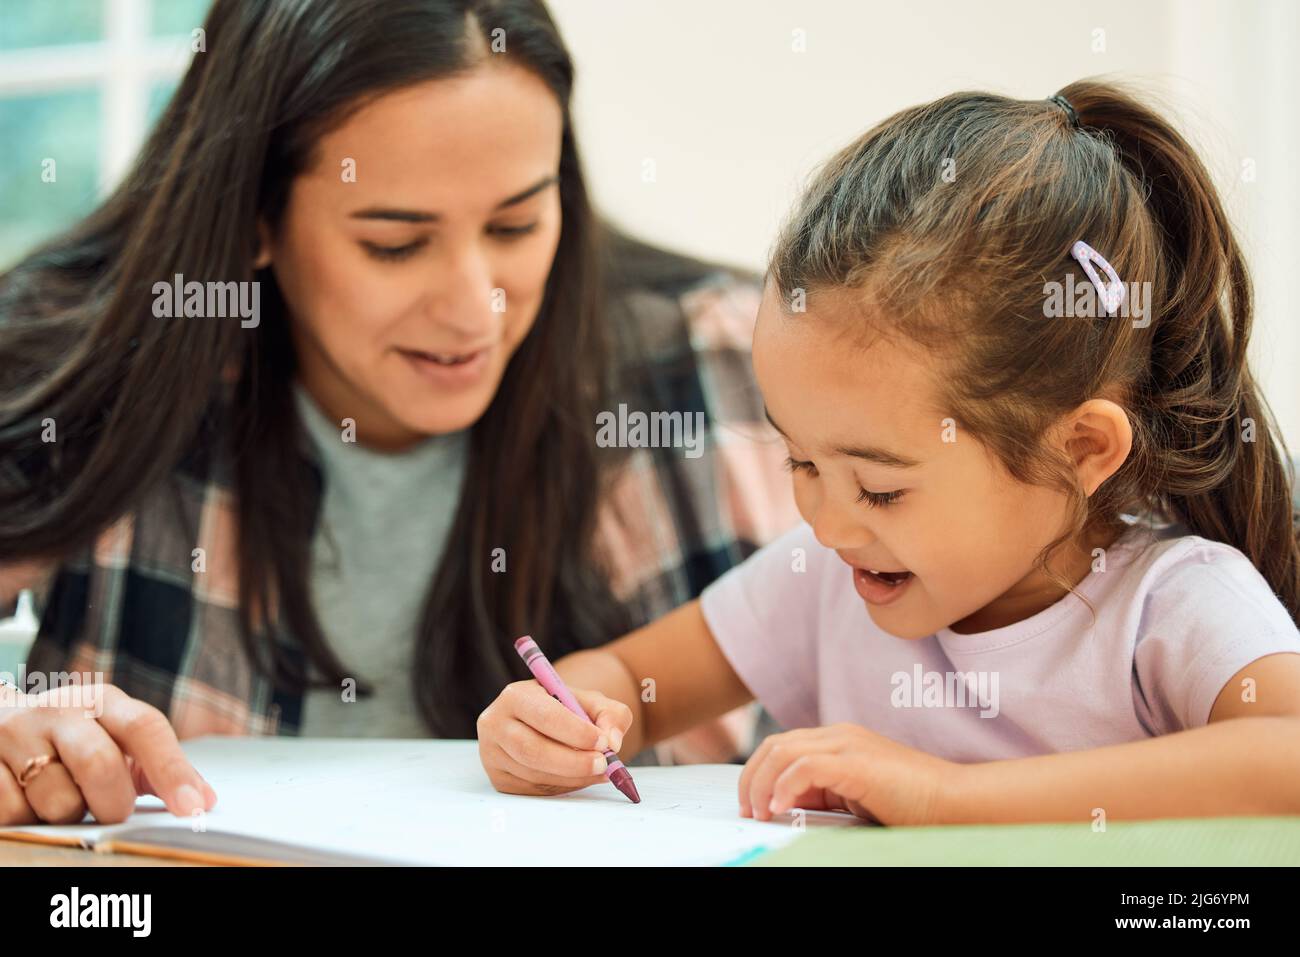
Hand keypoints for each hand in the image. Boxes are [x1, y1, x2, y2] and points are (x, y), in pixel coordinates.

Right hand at [0, 681, 216, 824]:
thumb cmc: (68, 738)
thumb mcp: (111, 737)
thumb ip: (155, 766)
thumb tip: (202, 800)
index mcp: (100, 700)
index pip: (145, 728)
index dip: (172, 770)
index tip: (193, 807)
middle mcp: (58, 709)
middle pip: (100, 764)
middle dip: (114, 803)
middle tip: (114, 812)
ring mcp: (14, 734)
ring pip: (57, 801)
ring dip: (67, 814)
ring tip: (61, 797)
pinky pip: (14, 813)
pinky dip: (28, 820)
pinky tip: (28, 799)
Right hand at [477, 680, 633, 795]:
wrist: (544, 722)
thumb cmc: (566, 709)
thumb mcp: (591, 701)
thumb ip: (611, 714)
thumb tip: (613, 741)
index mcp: (515, 696)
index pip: (544, 716)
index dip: (575, 732)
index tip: (603, 742)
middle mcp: (495, 724)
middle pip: (533, 750)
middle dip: (574, 762)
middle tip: (603, 764)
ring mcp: (492, 754)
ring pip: (535, 774)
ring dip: (573, 777)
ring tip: (599, 771)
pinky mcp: (499, 779)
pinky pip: (533, 790)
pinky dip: (562, 786)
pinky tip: (579, 777)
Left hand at [738, 723, 955, 825]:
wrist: (955, 801)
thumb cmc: (913, 804)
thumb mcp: (855, 797)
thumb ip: (823, 794)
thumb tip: (784, 806)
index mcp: (839, 741)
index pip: (782, 746)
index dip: (759, 773)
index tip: (752, 804)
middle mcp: (840, 736)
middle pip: (775, 745)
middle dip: (752, 777)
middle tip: (748, 810)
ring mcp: (848, 745)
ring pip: (783, 752)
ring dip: (762, 784)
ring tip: (761, 812)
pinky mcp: (856, 763)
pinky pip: (805, 767)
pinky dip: (785, 786)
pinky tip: (781, 807)